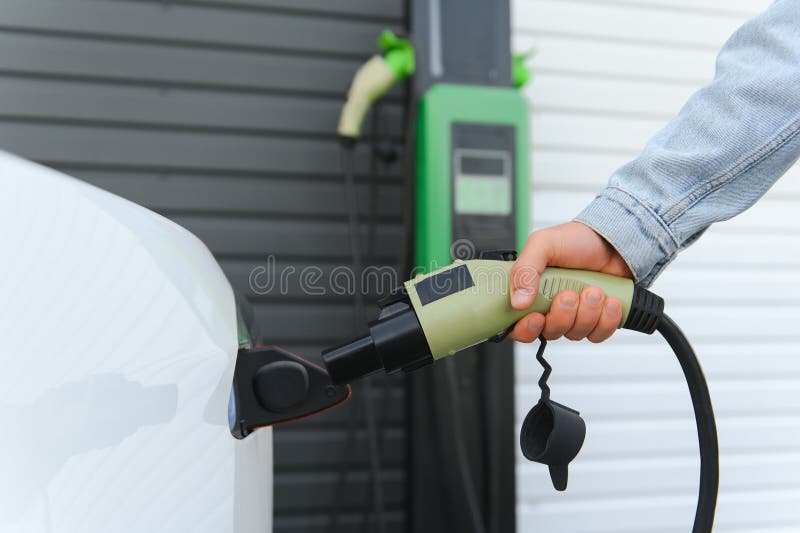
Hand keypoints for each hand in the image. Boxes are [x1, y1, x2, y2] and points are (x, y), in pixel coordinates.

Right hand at [508, 222, 632, 342]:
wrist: (614, 241)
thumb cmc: (577, 240)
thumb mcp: (543, 244)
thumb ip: (524, 270)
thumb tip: (518, 302)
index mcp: (531, 293)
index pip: (518, 325)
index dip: (525, 329)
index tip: (537, 317)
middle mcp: (551, 308)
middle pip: (549, 332)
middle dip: (562, 315)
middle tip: (570, 294)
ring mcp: (575, 317)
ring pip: (575, 334)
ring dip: (587, 313)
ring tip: (594, 290)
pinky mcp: (598, 321)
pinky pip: (598, 334)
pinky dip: (606, 319)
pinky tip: (609, 300)